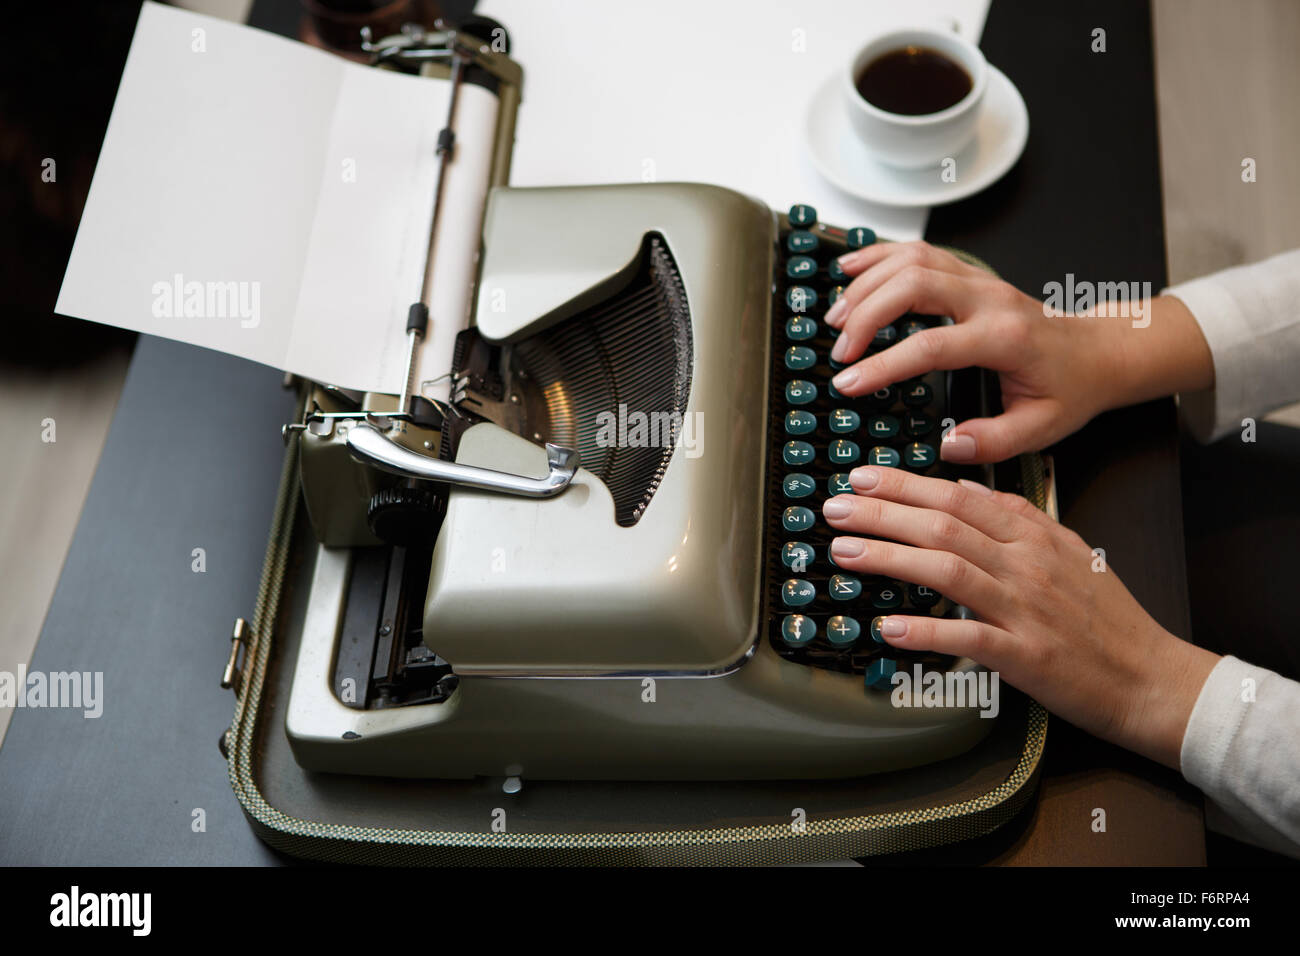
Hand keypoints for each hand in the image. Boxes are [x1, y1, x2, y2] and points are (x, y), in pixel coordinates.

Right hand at [821, 241, 1214, 463]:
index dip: (884, 364)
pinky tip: (850, 269)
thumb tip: (949, 444)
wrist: (1098, 351)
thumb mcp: (1043, 428)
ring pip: (913, 259)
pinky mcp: (969, 273)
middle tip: (839, 351)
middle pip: (914, 284)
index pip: (931, 344)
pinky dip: (879, 255)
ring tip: (835, 317)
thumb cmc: (1070, 389)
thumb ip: (995, 441)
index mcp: (1004, 338)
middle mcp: (989, 299)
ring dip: (867, 283)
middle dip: (866, 314)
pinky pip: (919, 251)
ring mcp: (979, 279)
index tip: (849, 383)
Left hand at [822, 466, 1219, 768]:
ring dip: (890, 559)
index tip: (863, 477)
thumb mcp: (1069, 551)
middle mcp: (1026, 565)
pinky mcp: (1025, 655)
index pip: (959, 497)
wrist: (1149, 676)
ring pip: (948, 571)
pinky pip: (968, 638)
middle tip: (836, 507)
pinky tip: (889, 625)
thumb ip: (1019, 518)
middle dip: (882, 513)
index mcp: (1034, 536)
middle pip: (943, 526)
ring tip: (845, 552)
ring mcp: (1025, 609)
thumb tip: (970, 488)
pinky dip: (927, 630)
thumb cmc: (1106, 619)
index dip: (906, 484)